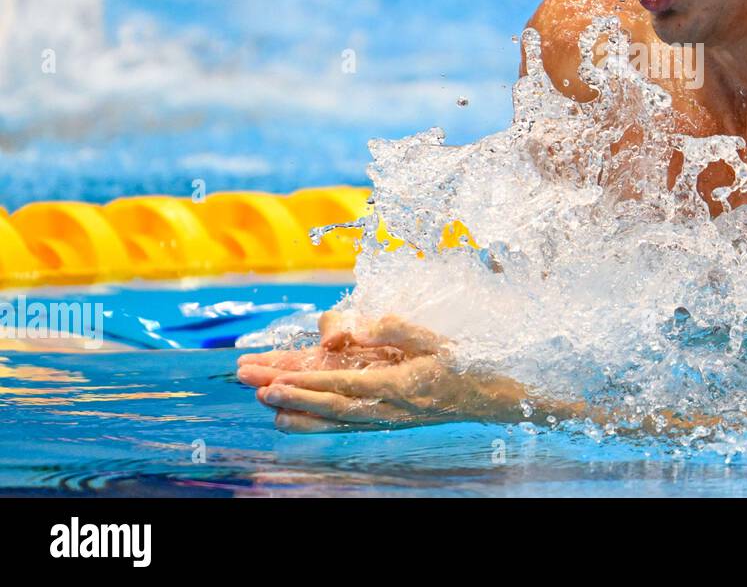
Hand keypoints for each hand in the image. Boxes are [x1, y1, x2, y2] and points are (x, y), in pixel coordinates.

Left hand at [236, 312, 537, 431]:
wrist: (490, 398)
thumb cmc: (465, 363)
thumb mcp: (437, 338)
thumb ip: (397, 329)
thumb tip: (360, 325)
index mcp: (400, 384)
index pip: (345, 385)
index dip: (309, 384)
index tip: (278, 380)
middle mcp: (388, 406)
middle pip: (330, 404)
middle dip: (291, 395)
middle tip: (255, 387)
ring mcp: (386, 416)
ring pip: (334, 419)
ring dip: (298, 411)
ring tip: (265, 404)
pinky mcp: (387, 419)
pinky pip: (346, 422)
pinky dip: (317, 420)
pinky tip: (295, 417)